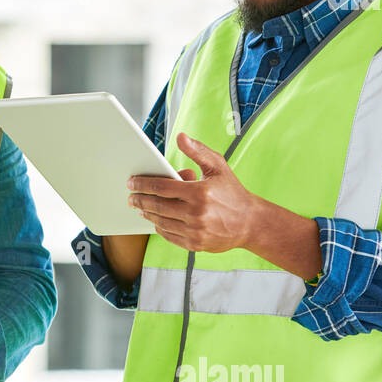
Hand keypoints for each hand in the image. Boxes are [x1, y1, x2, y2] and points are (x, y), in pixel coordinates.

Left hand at [126, 132, 259, 252]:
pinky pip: (169, 235)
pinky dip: (159, 227)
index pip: (162, 187)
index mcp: (200, 193)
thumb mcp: (218, 167)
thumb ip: (198, 151)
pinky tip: (155, 220)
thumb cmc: (232, 192)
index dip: (143, 184)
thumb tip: (180, 137)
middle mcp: (196, 214)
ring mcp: (195, 231)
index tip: (131, 182)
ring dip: (147, 214)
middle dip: (140, 200)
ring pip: (160, 222)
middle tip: (131, 197)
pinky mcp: (195, 245)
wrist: (251, 223)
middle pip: (157, 206)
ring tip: (140, 207)